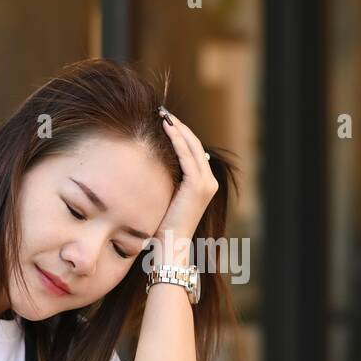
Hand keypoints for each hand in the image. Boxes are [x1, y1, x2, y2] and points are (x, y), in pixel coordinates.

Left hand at [155, 110, 218, 248]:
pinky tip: (165, 127)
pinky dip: (177, 139)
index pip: (193, 151)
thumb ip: (166, 182)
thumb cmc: (163, 229)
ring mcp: (206, 184)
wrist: (170, 249)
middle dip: (179, 126)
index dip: (180, 134)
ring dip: (177, 128)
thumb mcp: (166, 199)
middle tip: (162, 111)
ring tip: (162, 114)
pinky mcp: (198, 186)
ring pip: (192, 146)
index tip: (163, 120)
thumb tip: (151, 165)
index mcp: (203, 185)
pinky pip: (187, 156)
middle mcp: (209, 182)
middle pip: (195, 145)